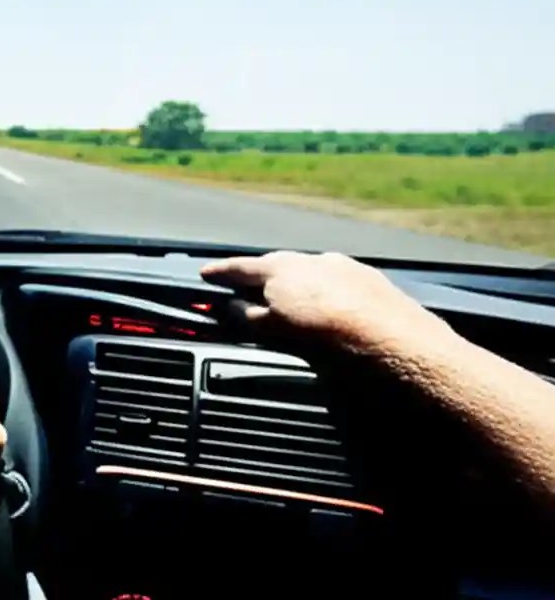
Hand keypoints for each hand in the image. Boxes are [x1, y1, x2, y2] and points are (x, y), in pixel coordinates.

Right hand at [201, 251, 452, 356]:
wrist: (400, 346)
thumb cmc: (331, 342)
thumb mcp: (277, 333)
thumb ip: (249, 317)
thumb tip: (231, 307)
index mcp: (282, 269)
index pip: (239, 267)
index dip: (220, 272)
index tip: (205, 274)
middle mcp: (312, 259)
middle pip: (276, 265)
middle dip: (258, 277)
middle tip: (244, 292)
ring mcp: (345, 267)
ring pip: (309, 272)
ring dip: (294, 286)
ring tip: (288, 307)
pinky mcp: (373, 281)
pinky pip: (336, 282)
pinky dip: (322, 294)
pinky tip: (328, 312)